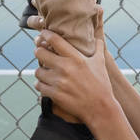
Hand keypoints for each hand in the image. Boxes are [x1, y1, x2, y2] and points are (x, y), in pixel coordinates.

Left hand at [33, 8, 115, 126]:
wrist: (100, 108)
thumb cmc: (101, 84)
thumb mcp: (100, 62)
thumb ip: (97, 45)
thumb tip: (99, 31)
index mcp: (76, 58)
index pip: (54, 40)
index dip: (45, 35)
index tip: (43, 34)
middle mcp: (65, 68)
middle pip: (40, 53)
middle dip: (39, 52)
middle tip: (41, 53)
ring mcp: (58, 82)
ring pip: (38, 71)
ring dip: (40, 71)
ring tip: (45, 71)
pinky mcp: (54, 94)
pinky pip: (39, 86)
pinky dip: (41, 85)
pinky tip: (46, 84)